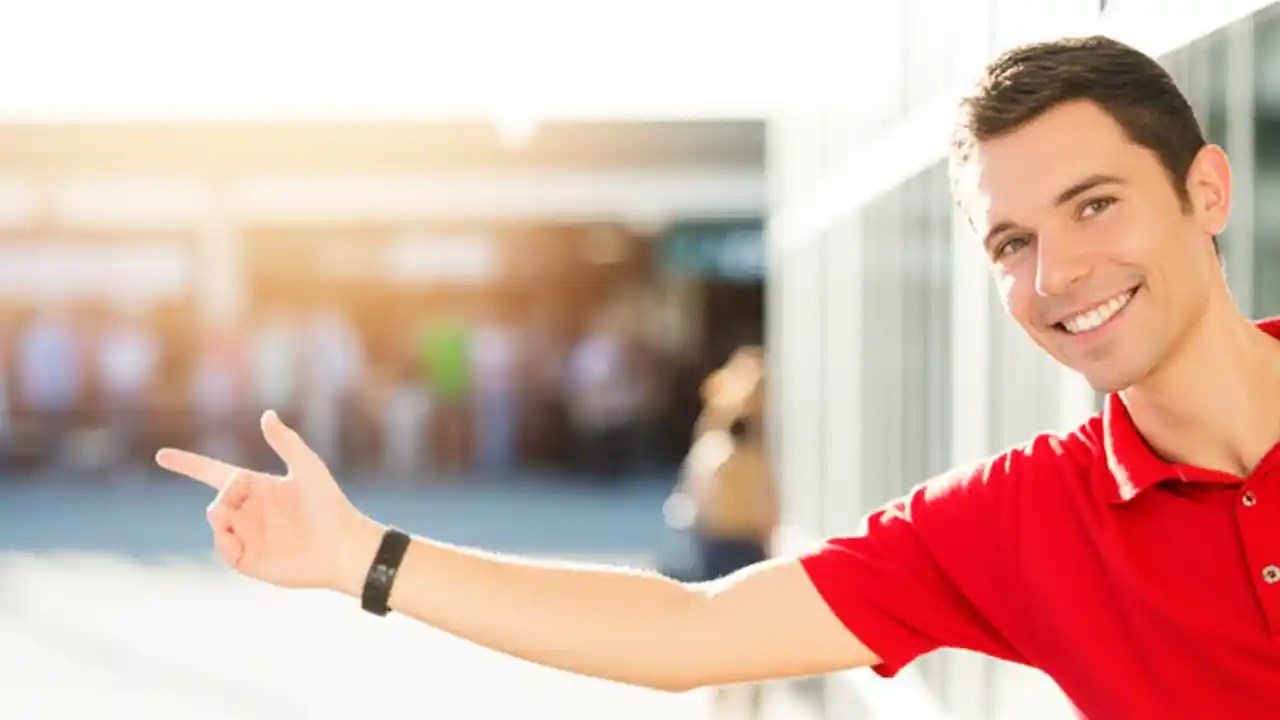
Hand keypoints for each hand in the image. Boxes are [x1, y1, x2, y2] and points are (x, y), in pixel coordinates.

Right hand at [155, 411, 383, 594]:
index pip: (214, 473)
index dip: (188, 464)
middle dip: (223, 493)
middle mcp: (249, 510)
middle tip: (239, 490)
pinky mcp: (250, 560)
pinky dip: (224, 543)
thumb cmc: (329, 504)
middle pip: (216, 498)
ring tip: (233, 515)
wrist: (343, 545)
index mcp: (258, 486)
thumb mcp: (308, 467)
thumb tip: (266, 414)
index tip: (161, 455)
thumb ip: (285, 442)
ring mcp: (248, 536)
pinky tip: (234, 539)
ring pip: (216, 523)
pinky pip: (225, 551)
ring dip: (220, 516)